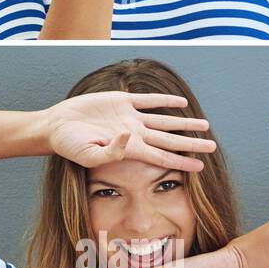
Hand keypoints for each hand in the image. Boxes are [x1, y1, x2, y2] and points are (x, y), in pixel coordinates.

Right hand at [44, 91, 215, 172]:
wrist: (56, 126)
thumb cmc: (69, 145)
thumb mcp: (88, 154)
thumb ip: (111, 151)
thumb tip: (131, 136)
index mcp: (129, 149)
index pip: (162, 157)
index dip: (182, 162)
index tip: (201, 166)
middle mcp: (134, 134)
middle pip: (170, 140)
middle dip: (191, 143)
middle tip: (212, 146)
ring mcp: (129, 117)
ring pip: (164, 120)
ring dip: (184, 123)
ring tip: (204, 126)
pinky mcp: (122, 101)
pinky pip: (148, 100)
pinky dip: (165, 100)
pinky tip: (180, 102)